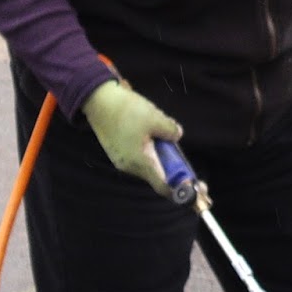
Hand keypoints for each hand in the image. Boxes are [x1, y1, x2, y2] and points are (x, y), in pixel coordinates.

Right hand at [82, 80, 182, 196]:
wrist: (97, 100)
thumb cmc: (126, 110)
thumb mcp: (156, 118)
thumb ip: (171, 130)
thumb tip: (177, 136)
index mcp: (141, 162)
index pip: (163, 186)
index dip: (180, 190)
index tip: (194, 187)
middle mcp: (130, 167)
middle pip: (156, 177)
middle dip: (172, 172)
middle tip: (182, 161)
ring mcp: (121, 161)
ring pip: (147, 167)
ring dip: (159, 160)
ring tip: (164, 141)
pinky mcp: (117, 153)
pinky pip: (138, 159)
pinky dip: (149, 153)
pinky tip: (152, 138)